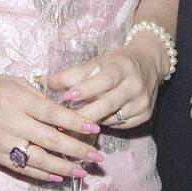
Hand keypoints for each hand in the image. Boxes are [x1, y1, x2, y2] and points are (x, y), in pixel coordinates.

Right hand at [0, 73, 105, 182]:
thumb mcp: (17, 83)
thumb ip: (40, 97)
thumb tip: (67, 109)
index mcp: (20, 101)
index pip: (54, 114)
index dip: (76, 122)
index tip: (95, 129)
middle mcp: (13, 123)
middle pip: (51, 139)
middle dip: (77, 150)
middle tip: (97, 157)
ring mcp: (5, 142)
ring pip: (40, 160)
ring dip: (64, 168)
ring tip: (83, 173)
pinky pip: (24, 168)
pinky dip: (42, 174)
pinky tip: (59, 177)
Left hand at [43, 36, 167, 129]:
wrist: (150, 63)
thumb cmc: (116, 63)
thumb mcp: (96, 63)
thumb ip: (70, 74)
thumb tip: (41, 81)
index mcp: (122, 67)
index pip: (104, 80)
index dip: (86, 89)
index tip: (66, 97)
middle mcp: (135, 85)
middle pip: (108, 104)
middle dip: (85, 114)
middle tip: (62, 123)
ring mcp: (142, 102)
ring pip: (113, 118)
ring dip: (92, 122)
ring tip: (71, 127)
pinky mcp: (145, 115)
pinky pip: (121, 125)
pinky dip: (106, 125)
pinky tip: (93, 125)